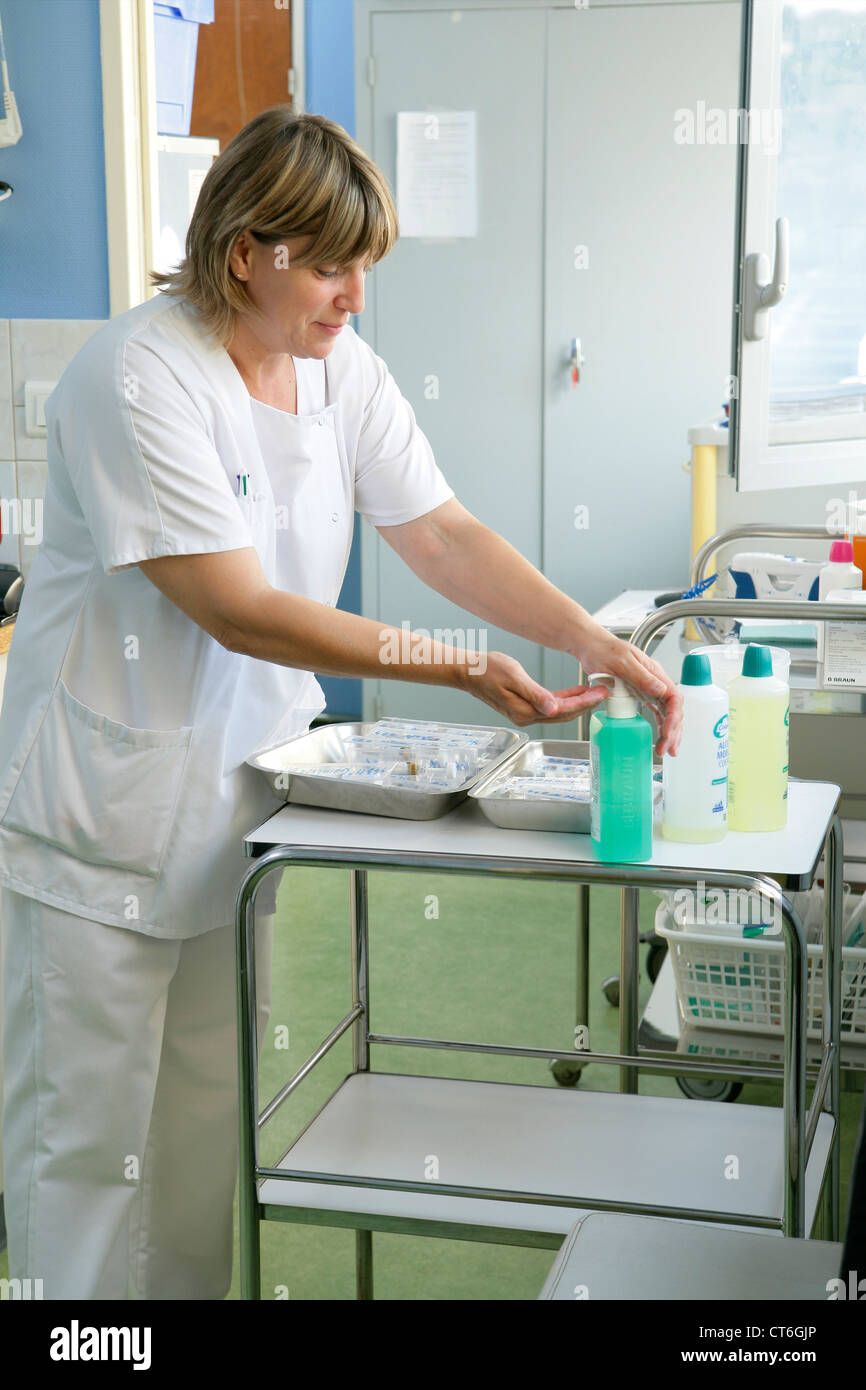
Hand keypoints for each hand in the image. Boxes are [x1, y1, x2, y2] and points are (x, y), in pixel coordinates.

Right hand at [455, 650, 611, 727]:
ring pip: (559, 711)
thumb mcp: (513, 677)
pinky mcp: (522, 707)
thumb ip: (536, 694)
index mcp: (525, 711)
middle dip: (586, 703)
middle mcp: (526, 716)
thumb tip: (554, 709)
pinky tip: (575, 692)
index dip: (585, 701)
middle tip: (605, 692)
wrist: (467, 671)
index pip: (563, 709)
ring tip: (595, 691)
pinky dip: (564, 699)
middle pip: (564, 713)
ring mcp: (524, 714)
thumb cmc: (487, 670)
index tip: (601, 693)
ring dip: (577, 702)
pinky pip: (550, 706)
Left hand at [572, 628, 682, 756]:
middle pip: (672, 709)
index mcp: (654, 673)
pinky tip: (660, 737)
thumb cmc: (604, 650)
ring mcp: (648, 687)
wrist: (591, 647)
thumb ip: (641, 676)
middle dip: (673, 731)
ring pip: (665, 713)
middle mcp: (655, 681)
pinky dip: (659, 725)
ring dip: (668, 732)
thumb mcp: (621, 662)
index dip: (674, 717)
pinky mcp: (639, 693)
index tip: (668, 732)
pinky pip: (655, 711)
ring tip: (665, 750)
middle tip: (668, 749)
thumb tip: (660, 690)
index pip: (674, 697)